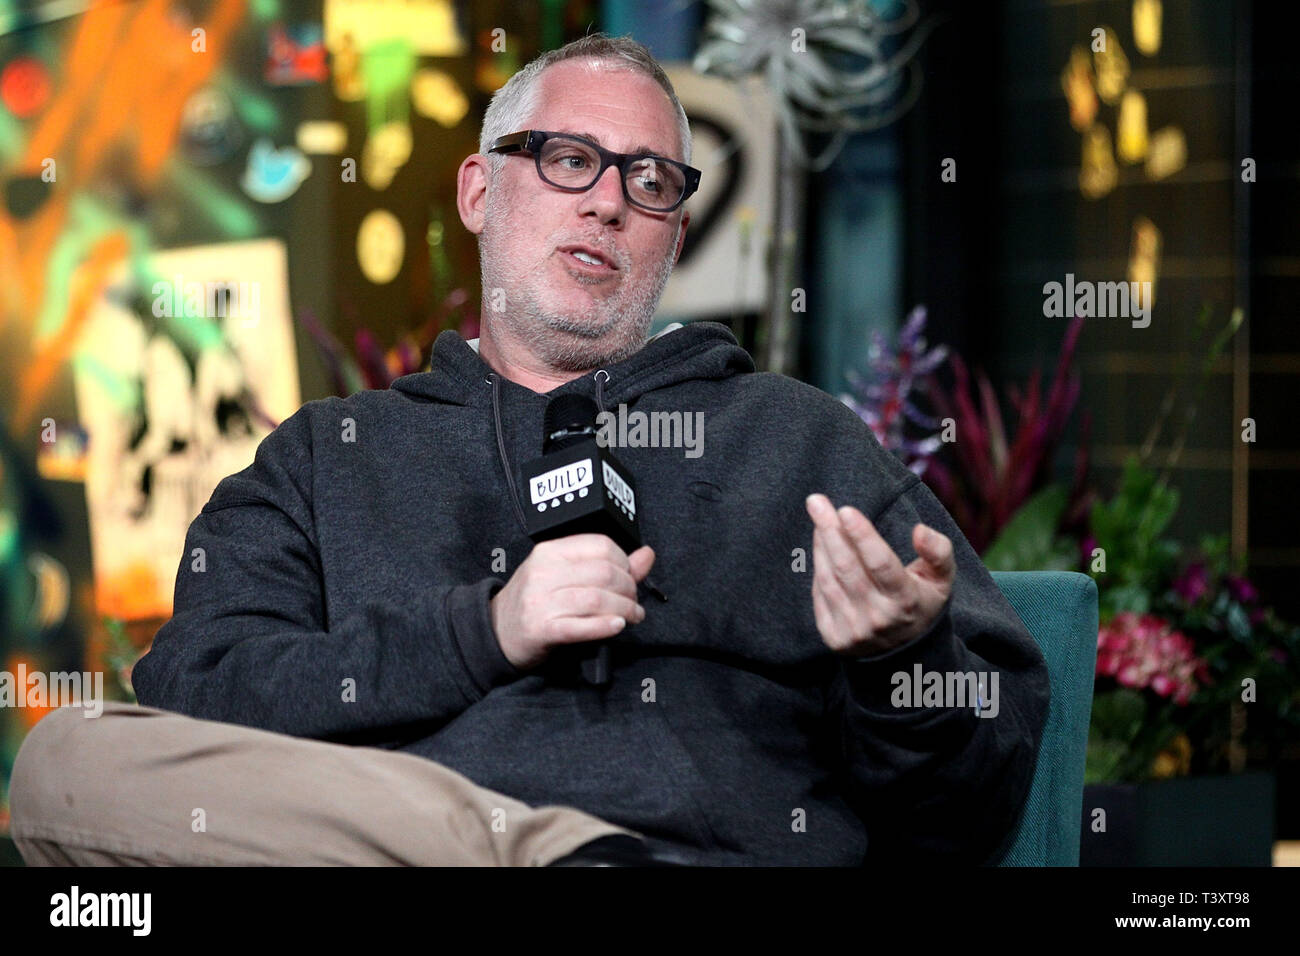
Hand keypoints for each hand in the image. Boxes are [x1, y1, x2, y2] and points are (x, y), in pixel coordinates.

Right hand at [490, 534, 653, 670]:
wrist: (496, 631)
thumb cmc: (536, 600)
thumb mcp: (565, 574)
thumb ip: (609, 564)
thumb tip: (647, 554)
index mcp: (550, 551)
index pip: (601, 546)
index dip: (625, 562)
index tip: (631, 577)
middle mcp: (544, 573)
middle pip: (604, 573)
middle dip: (629, 589)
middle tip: (634, 602)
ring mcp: (540, 601)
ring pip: (596, 599)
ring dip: (624, 609)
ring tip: (631, 616)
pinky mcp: (541, 630)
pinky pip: (580, 626)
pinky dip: (604, 626)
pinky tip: (617, 626)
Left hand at [805, 493, 954, 656]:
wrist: (904, 653)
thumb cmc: (921, 602)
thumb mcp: (942, 580)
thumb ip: (938, 552)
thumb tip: (920, 530)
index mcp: (906, 601)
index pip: (880, 564)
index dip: (862, 536)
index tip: (845, 509)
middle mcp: (878, 618)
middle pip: (847, 568)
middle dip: (830, 531)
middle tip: (816, 501)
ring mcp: (853, 630)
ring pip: (829, 579)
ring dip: (821, 544)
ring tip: (819, 515)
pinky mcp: (834, 637)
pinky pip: (820, 594)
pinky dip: (819, 566)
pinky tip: (820, 543)